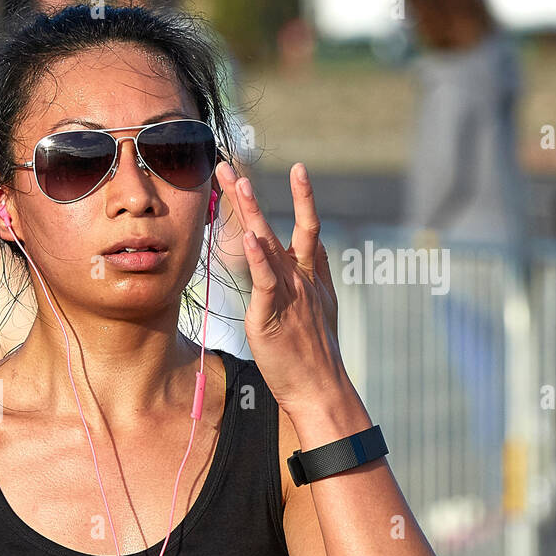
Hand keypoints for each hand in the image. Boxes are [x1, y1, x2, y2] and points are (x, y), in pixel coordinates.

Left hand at [215, 160, 344, 416]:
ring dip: (252, 212)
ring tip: (237, 183)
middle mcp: (303, 279)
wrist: (322, 389)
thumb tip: (294, 278)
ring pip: (269, 244)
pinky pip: (266, 280)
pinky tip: (250, 236)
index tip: (300, 169)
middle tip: (233, 166)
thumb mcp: (312, 317)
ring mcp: (290, 293)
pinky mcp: (274, 313)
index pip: (307, 228)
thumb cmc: (313, 360)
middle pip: (281, 225)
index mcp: (313, 279)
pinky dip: (259, 257)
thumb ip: (302, 291)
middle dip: (253, 196)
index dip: (304, 198)